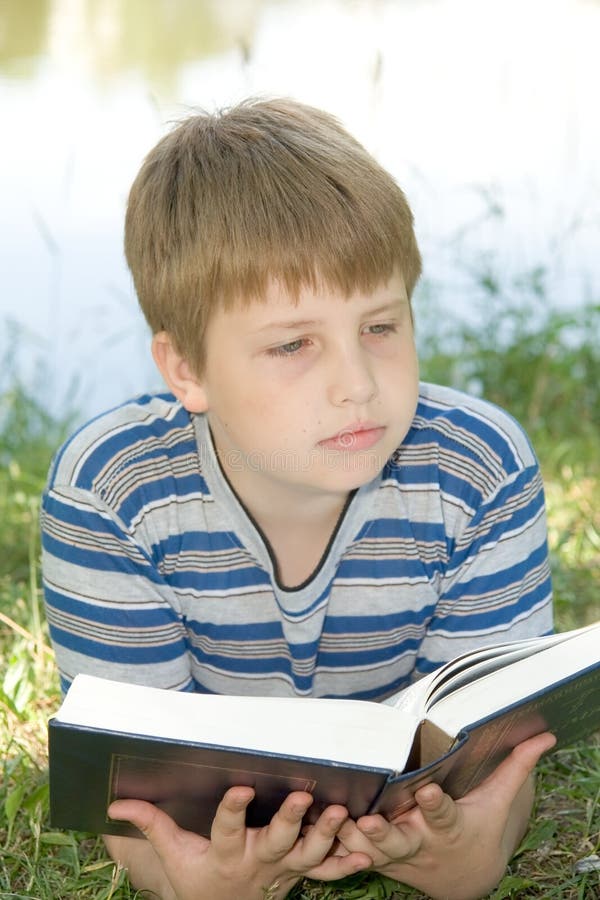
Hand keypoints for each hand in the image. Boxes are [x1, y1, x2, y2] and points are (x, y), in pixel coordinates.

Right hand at [107, 787, 371, 899]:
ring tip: (341, 813)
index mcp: (223, 853)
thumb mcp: (173, 855)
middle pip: (275, 841)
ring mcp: (282, 870)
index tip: (241, 787)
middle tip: (305, 797)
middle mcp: (256, 861)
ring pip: (307, 854)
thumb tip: (113, 805)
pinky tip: (366, 853)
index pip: (225, 829)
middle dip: (290, 820)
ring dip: (325, 835)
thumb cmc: (196, 878)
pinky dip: (345, 864)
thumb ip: (151, 824)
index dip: (233, 809)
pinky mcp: (300, 874)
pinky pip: (326, 872)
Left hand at [335, 731, 555, 899]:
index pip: (442, 815)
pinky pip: (350, 856)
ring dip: (349, 837)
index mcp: (448, 826)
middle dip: (385, 832)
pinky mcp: (375, 858)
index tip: (429, 792)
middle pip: (399, 839)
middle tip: (370, 821)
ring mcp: (394, 854)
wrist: (462, 877)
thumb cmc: (478, 827)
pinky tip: (312, 828)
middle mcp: (419, 842)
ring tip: (334, 819)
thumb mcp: (496, 801)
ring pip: (368, 849)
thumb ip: (516, 767)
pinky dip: (332, 847)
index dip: (435, 805)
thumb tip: (547, 736)